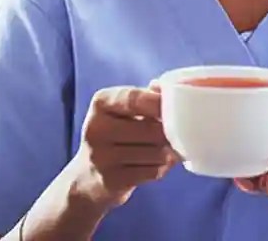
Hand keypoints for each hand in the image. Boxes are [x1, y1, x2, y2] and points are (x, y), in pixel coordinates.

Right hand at [66, 86, 178, 210]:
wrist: (87, 176)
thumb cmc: (116, 134)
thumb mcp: (123, 109)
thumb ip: (146, 97)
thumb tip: (166, 87)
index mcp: (100, 103)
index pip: (135, 99)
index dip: (161, 104)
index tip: (177, 108)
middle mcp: (96, 129)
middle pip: (151, 130)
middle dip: (171, 133)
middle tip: (179, 134)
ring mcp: (101, 158)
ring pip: (156, 153)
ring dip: (169, 152)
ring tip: (167, 149)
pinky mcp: (111, 181)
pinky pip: (152, 172)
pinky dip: (162, 168)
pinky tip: (157, 164)